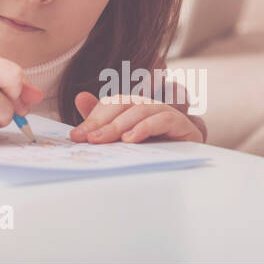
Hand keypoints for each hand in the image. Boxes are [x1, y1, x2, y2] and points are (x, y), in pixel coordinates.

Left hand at [67, 91, 203, 143]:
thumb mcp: (122, 138)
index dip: (92, 118)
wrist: (187, 165)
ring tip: (104, 139)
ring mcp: (166, 113)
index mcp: (132, 107)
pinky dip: (145, 127)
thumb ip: (102, 121)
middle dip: (102, 122)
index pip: (110, 105)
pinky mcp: (182, 124)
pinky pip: (163, 119)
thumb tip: (79, 97)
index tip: (76, 136)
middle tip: (87, 138)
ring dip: (120, 125)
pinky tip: (131, 138)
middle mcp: (148, 106)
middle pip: (122, 105)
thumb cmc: (153, 150)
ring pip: (140, 110)